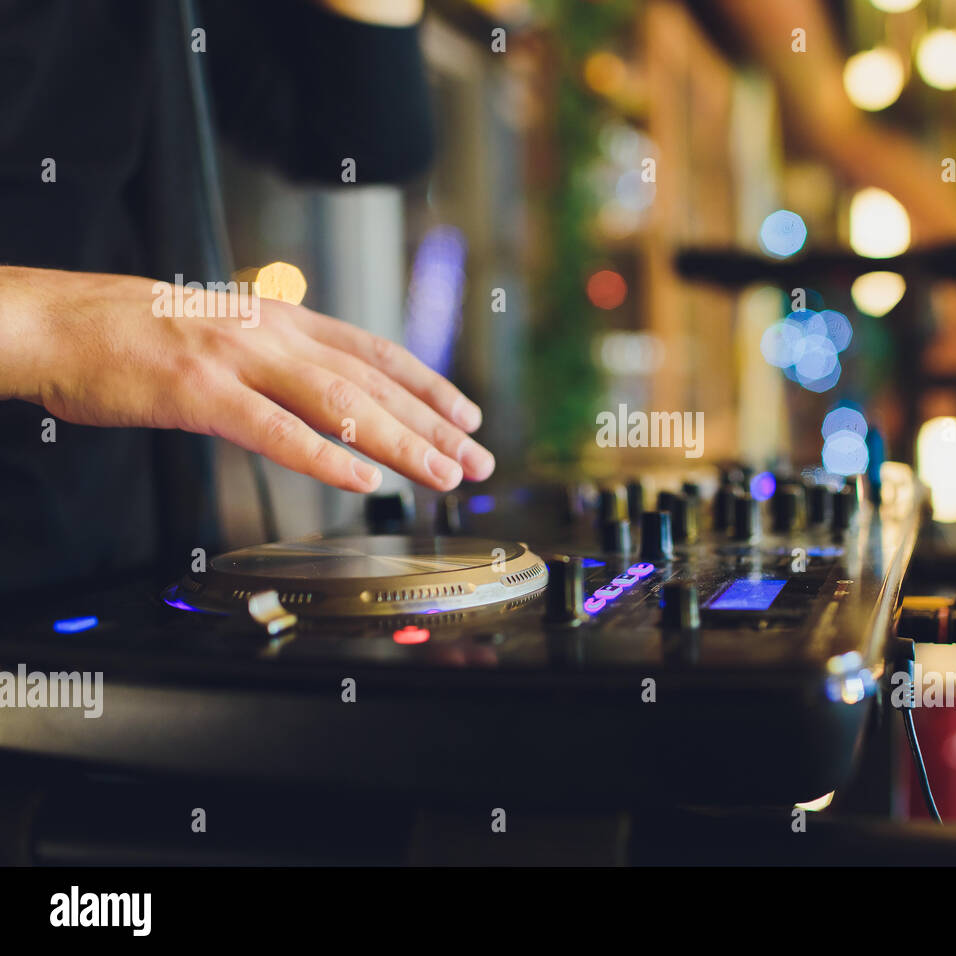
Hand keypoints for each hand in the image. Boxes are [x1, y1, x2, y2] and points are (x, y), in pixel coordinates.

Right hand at [0, 266, 492, 492]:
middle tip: (477, 459)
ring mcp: (238, 360)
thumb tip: (331, 390)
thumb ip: (281, 357)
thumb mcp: (227, 330)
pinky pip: (274, 430)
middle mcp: (272, 332)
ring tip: (443, 474)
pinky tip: (364, 480)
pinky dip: (325, 456)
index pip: (375, 351)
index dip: (429, 384)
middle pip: (372, 383)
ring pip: (340, 404)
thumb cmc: (138, 334)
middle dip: (434, 424)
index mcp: (281, 318)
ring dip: (400, 443)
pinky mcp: (198, 393)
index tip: (469, 415)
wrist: (59, 321)